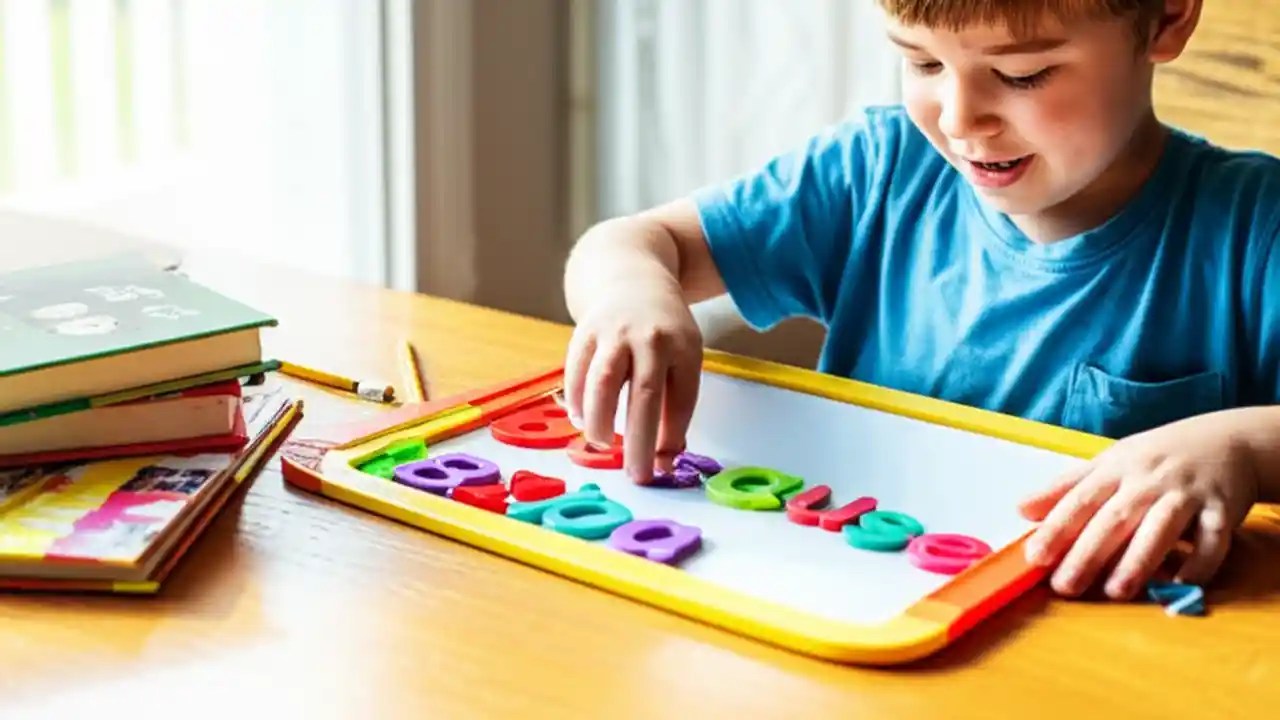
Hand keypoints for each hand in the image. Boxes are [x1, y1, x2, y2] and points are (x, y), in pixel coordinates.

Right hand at [563, 275, 702, 483]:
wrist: (631, 277)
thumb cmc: (662, 331)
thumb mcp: (682, 356)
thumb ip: (676, 404)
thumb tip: (666, 459)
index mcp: (683, 346)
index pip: (681, 397)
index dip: (672, 434)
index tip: (662, 467)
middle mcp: (650, 337)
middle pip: (645, 394)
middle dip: (640, 441)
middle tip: (637, 475)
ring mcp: (614, 332)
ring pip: (604, 381)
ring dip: (602, 420)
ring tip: (602, 445)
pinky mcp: (585, 331)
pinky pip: (577, 370)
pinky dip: (577, 400)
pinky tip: (581, 420)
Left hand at [1018, 412, 1260, 599]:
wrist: (1227, 440)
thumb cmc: (1156, 458)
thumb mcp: (1109, 463)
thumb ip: (1066, 488)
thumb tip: (1021, 510)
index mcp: (1115, 469)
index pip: (1080, 499)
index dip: (1056, 528)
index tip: (1036, 557)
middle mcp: (1148, 481)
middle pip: (1115, 518)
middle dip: (1088, 553)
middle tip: (1065, 586)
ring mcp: (1186, 494)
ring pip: (1160, 528)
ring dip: (1138, 560)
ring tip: (1116, 591)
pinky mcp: (1223, 509)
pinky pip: (1212, 538)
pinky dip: (1199, 561)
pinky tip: (1181, 584)